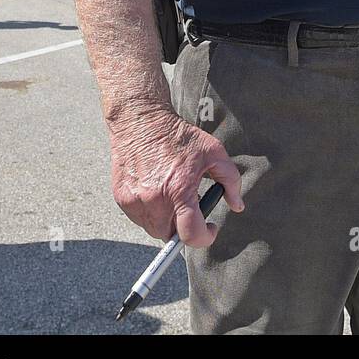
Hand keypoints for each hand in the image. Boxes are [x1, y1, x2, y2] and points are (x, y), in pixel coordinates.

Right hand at [107, 106, 244, 246]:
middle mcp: (154, 199)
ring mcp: (135, 200)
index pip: (190, 234)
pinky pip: (139, 219)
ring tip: (173, 196)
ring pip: (153, 229)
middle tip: (190, 207)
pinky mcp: (121, 198)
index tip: (210, 229)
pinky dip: (150, 213)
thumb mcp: (214, 152)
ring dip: (166, 221)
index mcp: (179, 190)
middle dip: (183, 228)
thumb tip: (237, 205)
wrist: (141, 121)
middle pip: (171, 236)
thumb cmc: (179, 136)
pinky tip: (157, 192)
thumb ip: (231, 180)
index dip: (204, 237)